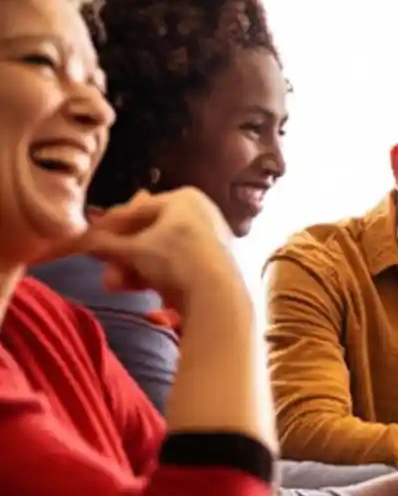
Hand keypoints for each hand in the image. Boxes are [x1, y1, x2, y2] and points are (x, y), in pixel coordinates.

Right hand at [78, 188, 239, 309]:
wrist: (219, 297)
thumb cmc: (175, 260)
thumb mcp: (134, 250)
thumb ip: (104, 244)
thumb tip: (80, 240)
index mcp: (184, 198)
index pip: (136, 209)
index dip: (107, 226)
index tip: (86, 240)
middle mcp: (200, 213)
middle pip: (148, 233)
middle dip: (120, 254)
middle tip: (101, 267)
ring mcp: (210, 240)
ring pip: (160, 252)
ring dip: (132, 268)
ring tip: (113, 284)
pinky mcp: (213, 266)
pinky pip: (176, 265)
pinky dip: (154, 275)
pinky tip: (135, 289)